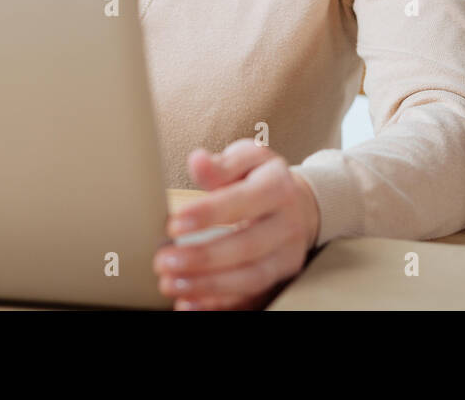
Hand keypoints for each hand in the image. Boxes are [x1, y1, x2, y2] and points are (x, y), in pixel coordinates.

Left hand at [152, 139, 321, 309]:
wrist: (301, 204)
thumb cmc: (263, 179)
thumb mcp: (248, 159)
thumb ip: (222, 163)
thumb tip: (197, 161)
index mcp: (277, 188)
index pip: (244, 201)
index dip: (209, 214)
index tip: (174, 224)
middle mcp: (287, 224)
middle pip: (246, 247)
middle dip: (202, 257)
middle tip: (164, 260)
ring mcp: (286, 256)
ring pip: (249, 278)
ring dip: (207, 286)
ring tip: (170, 284)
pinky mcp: (279, 278)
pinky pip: (250, 298)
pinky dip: (219, 304)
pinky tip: (188, 303)